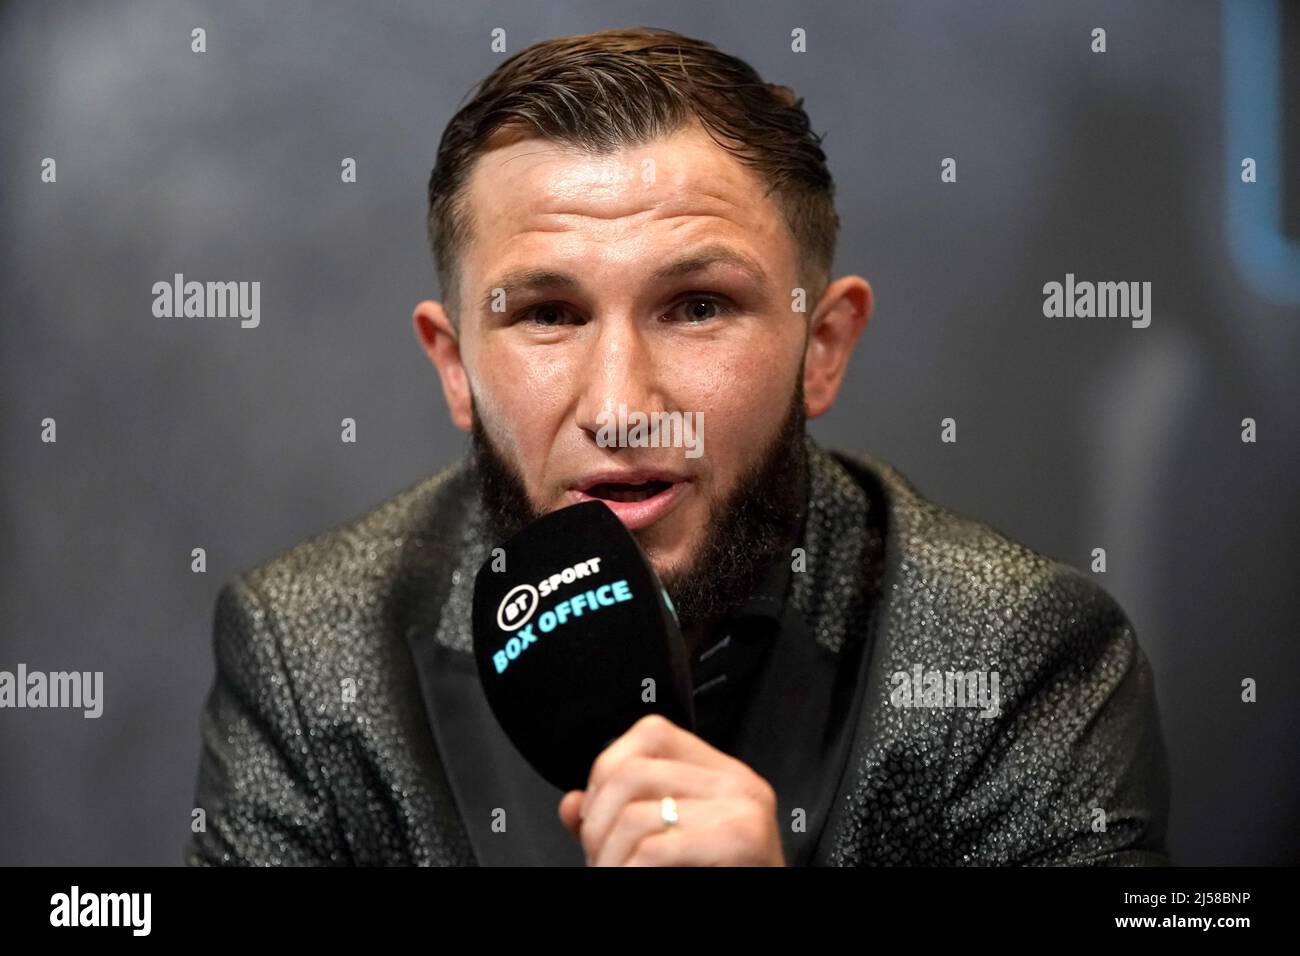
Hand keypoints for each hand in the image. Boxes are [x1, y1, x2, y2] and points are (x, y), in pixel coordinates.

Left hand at [557, 713, 785, 865]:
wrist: (765, 911)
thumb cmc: (718, 880)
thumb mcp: (667, 845)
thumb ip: (619, 820)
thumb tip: (571, 805)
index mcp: (720, 773)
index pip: (651, 732)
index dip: (607, 768)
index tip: (596, 814)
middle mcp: (736, 781)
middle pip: (632, 772)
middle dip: (597, 824)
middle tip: (599, 859)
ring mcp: (743, 808)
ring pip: (635, 815)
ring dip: (608, 858)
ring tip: (614, 875)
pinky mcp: (742, 840)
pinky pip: (654, 849)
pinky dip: (629, 873)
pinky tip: (633, 882)